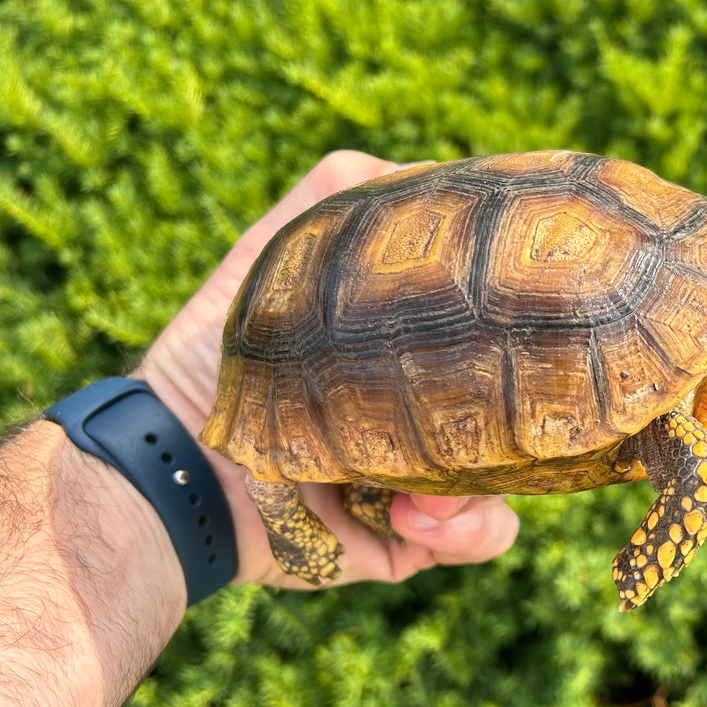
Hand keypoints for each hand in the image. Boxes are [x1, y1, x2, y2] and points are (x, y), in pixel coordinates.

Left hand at [135, 152, 519, 589]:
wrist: (178, 474)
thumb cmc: (217, 357)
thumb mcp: (273, 255)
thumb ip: (333, 195)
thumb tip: (428, 168)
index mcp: (411, 354)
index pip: (495, 337)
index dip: (516, 329)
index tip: (527, 315)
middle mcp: (429, 411)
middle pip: (523, 405)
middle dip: (515, 409)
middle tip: (488, 407)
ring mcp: (430, 477)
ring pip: (517, 476)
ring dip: (482, 482)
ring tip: (422, 491)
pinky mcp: (418, 538)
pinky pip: (487, 534)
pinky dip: (463, 529)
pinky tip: (407, 517)